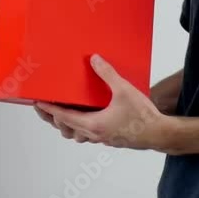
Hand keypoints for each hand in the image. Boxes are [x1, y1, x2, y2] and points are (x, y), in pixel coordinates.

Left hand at [35, 54, 170, 150]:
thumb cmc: (143, 116)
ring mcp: (102, 138)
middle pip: (65, 128)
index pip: (63, 117)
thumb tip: (94, 59)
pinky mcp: (110, 138)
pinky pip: (88, 134)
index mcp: (93, 124)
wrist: (160, 134)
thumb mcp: (124, 90)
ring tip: (60, 114)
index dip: (49, 109)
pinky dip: (80, 126)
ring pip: (77, 134)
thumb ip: (107, 74)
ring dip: (66, 125)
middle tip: (43, 107)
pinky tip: (86, 116)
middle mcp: (94, 134)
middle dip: (53, 118)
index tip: (38, 103)